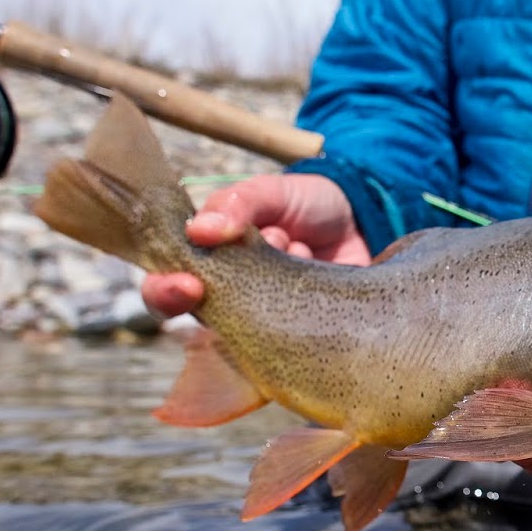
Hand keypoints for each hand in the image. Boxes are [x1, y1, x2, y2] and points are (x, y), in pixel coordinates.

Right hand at [141, 174, 368, 316]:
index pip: (168, 287)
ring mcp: (269, 322)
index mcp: (213, 263)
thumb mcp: (272, 192)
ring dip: (268, 282)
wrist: (366, 221)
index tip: (188, 284)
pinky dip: (304, 294)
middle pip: (200, 319)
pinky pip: (294, 335)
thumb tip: (201, 229)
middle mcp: (234, 298)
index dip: (165, 291)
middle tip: (229, 284)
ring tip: (292, 243)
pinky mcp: (305, 338)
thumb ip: (237, 203)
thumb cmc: (308, 208)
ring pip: (249, 325)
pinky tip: (315, 261)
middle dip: (210, 302)